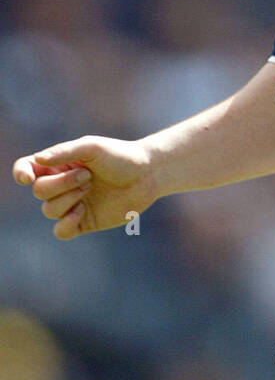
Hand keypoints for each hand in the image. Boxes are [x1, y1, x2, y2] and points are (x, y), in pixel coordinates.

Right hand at [12, 137, 156, 238]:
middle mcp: (61, 184)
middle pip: (39, 191)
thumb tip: (37, 160)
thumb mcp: (93, 147)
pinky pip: (61, 231)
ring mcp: (71, 204)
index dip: (21, 173)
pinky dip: (66, 223)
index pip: (27, 168)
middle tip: (88, 176)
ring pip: (49, 210)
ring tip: (91, 187)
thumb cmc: (120, 156)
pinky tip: (82, 211)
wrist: (147, 175)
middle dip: (61, 184)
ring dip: (68, 198)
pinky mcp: (83, 222)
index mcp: (59, 163)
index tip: (27, 177)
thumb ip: (65, 152)